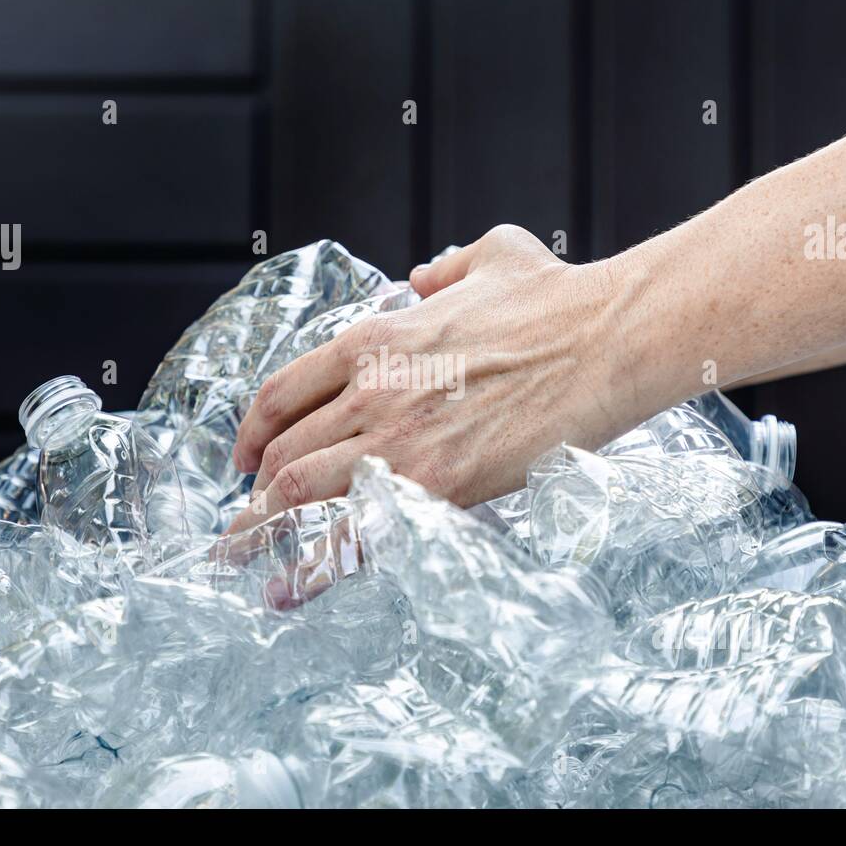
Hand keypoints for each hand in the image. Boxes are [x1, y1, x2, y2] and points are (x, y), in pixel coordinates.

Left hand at [226, 224, 627, 531]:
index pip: (282, 394)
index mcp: (373, 340)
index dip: (252, 432)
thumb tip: (424, 276)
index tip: (245, 455)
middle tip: (244, 517)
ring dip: (261, 529)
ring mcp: (398, 443)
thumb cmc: (555, 300)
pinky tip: (288, 590)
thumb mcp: (490, 256)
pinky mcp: (435, 487)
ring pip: (298, 493)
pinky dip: (311, 567)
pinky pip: (354, 535)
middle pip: (283, 451)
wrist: (603, 342)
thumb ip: (444, 269)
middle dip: (254, 491)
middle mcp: (370, 393)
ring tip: (242, 556)